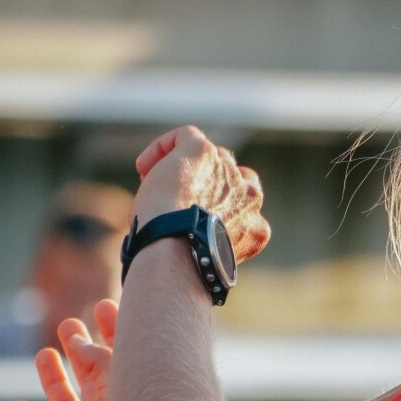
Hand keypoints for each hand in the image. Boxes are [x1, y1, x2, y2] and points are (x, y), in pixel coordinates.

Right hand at [12, 301, 119, 400]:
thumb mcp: (118, 391)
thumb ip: (103, 359)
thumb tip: (80, 337)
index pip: (119, 358)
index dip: (113, 331)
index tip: (105, 304)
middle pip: (89, 376)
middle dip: (80, 348)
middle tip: (70, 321)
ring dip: (52, 377)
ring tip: (46, 354)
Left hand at [133, 125, 269, 262]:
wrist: (175, 252)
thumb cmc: (181, 264)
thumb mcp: (205, 257)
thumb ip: (209, 240)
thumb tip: (182, 232)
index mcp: (257, 230)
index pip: (242, 209)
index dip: (216, 210)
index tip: (192, 221)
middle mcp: (250, 196)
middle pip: (231, 177)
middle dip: (207, 185)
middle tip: (175, 201)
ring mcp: (229, 170)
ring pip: (211, 156)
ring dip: (188, 167)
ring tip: (157, 186)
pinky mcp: (203, 151)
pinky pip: (186, 136)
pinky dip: (163, 148)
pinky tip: (144, 168)